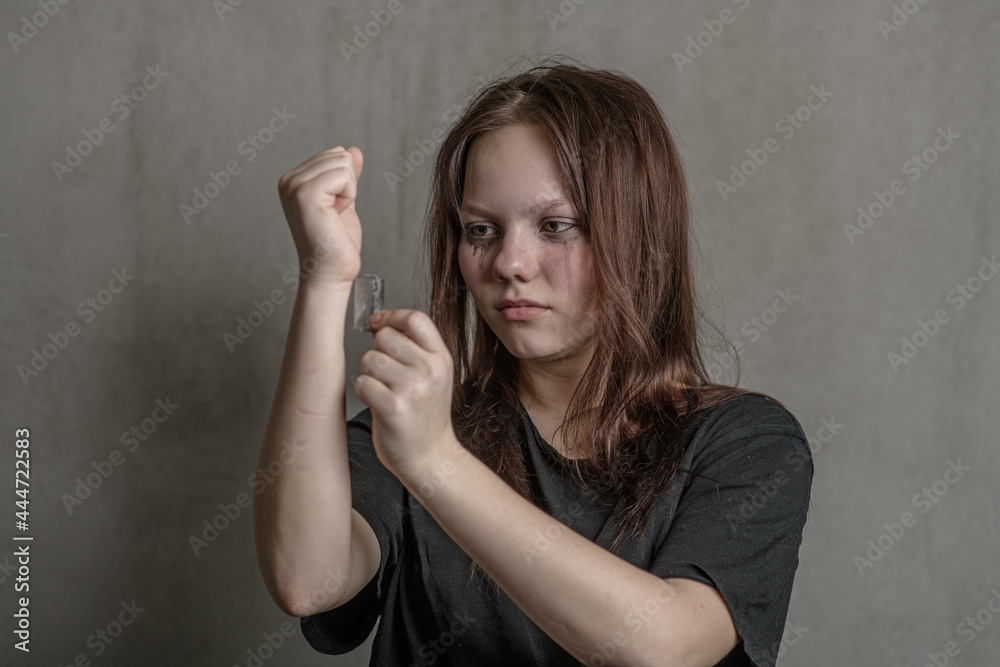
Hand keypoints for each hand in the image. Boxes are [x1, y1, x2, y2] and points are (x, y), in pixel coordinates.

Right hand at [277, 146, 363, 286]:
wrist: (330, 272)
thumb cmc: (336, 243)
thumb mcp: (344, 201)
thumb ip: (346, 175)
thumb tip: (354, 150)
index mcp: (294, 180)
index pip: (335, 154)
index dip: (345, 182)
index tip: (334, 209)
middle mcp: (289, 180)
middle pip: (340, 155)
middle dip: (348, 185)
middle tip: (334, 214)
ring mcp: (294, 186)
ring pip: (343, 163)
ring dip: (348, 192)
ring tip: (333, 216)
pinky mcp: (305, 194)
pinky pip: (343, 175)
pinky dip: (348, 196)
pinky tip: (335, 215)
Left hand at [353, 309, 456, 480]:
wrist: (430, 457)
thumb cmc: (425, 416)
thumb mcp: (434, 375)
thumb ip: (415, 347)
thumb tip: (381, 322)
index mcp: (441, 358)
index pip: (415, 318)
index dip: (391, 316)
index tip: (378, 322)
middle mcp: (430, 370)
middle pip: (386, 336)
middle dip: (377, 352)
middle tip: (387, 375)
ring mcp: (413, 389)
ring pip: (370, 359)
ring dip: (369, 374)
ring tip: (384, 391)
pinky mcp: (393, 407)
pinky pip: (362, 382)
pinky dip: (364, 392)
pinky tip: (378, 403)